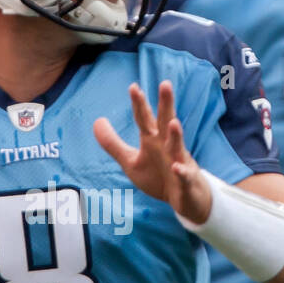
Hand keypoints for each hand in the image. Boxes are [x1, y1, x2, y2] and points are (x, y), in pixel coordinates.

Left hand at [94, 81, 212, 223]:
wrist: (185, 198)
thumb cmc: (158, 176)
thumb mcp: (131, 161)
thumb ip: (113, 143)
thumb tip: (97, 121)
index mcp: (152, 140)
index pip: (144, 119)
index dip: (139, 104)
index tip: (133, 87)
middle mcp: (167, 146)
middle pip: (165, 122)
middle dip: (166, 105)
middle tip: (165, 84)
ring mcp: (178, 161)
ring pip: (178, 146)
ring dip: (176, 135)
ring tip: (173, 122)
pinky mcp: (186, 180)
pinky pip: (184, 175)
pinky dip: (182, 172)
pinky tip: (177, 167)